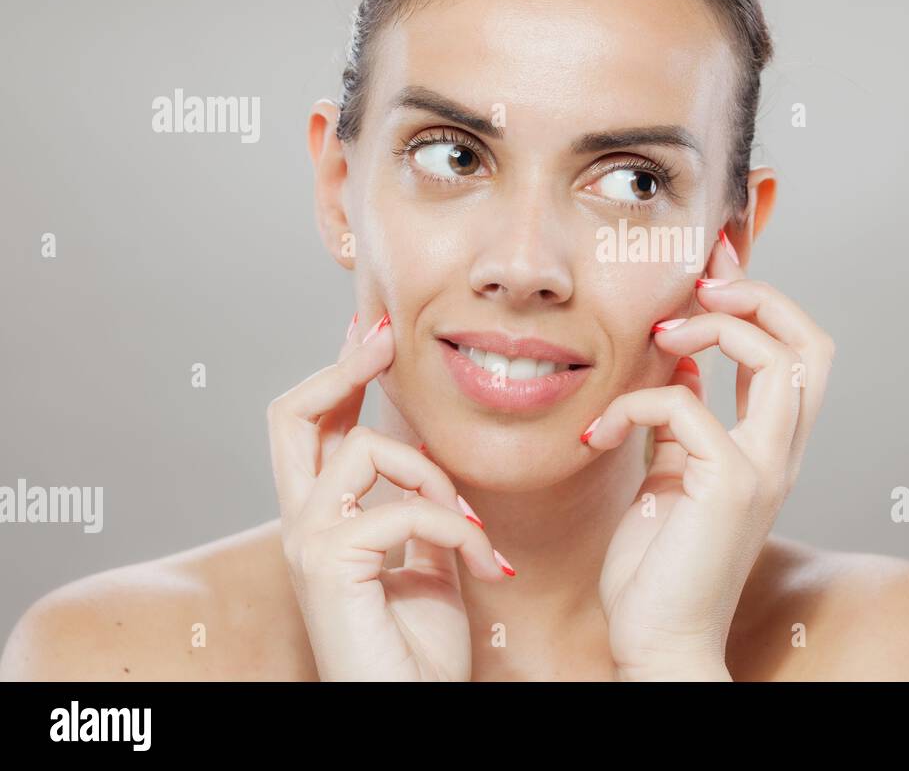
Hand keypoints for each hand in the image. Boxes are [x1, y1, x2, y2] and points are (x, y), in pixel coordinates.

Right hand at [266, 312, 513, 680]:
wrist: (416, 709)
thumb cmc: (421, 649)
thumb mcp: (430, 559)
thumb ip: (421, 510)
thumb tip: (432, 464)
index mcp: (327, 519)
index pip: (315, 427)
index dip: (340, 373)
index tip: (374, 333)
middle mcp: (304, 525)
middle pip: (289, 415)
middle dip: (341, 365)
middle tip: (383, 335)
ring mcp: (308, 544)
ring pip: (366, 450)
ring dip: (437, 477)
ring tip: (472, 526)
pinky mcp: (326, 566)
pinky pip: (401, 509)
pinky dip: (456, 527)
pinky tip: (485, 563)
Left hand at [588, 229, 835, 679]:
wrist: (657, 640)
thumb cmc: (660, 566)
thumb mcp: (672, 473)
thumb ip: (685, 419)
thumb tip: (682, 362)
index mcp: (771, 448)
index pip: (800, 353)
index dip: (765, 301)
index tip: (711, 273)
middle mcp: (781, 454)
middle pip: (811, 343)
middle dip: (760, 296)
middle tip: (702, 289)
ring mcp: (763, 469)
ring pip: (776, 357)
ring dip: (712, 328)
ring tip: (659, 339)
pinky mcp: (728, 485)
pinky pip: (687, 404)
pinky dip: (636, 402)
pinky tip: (600, 432)